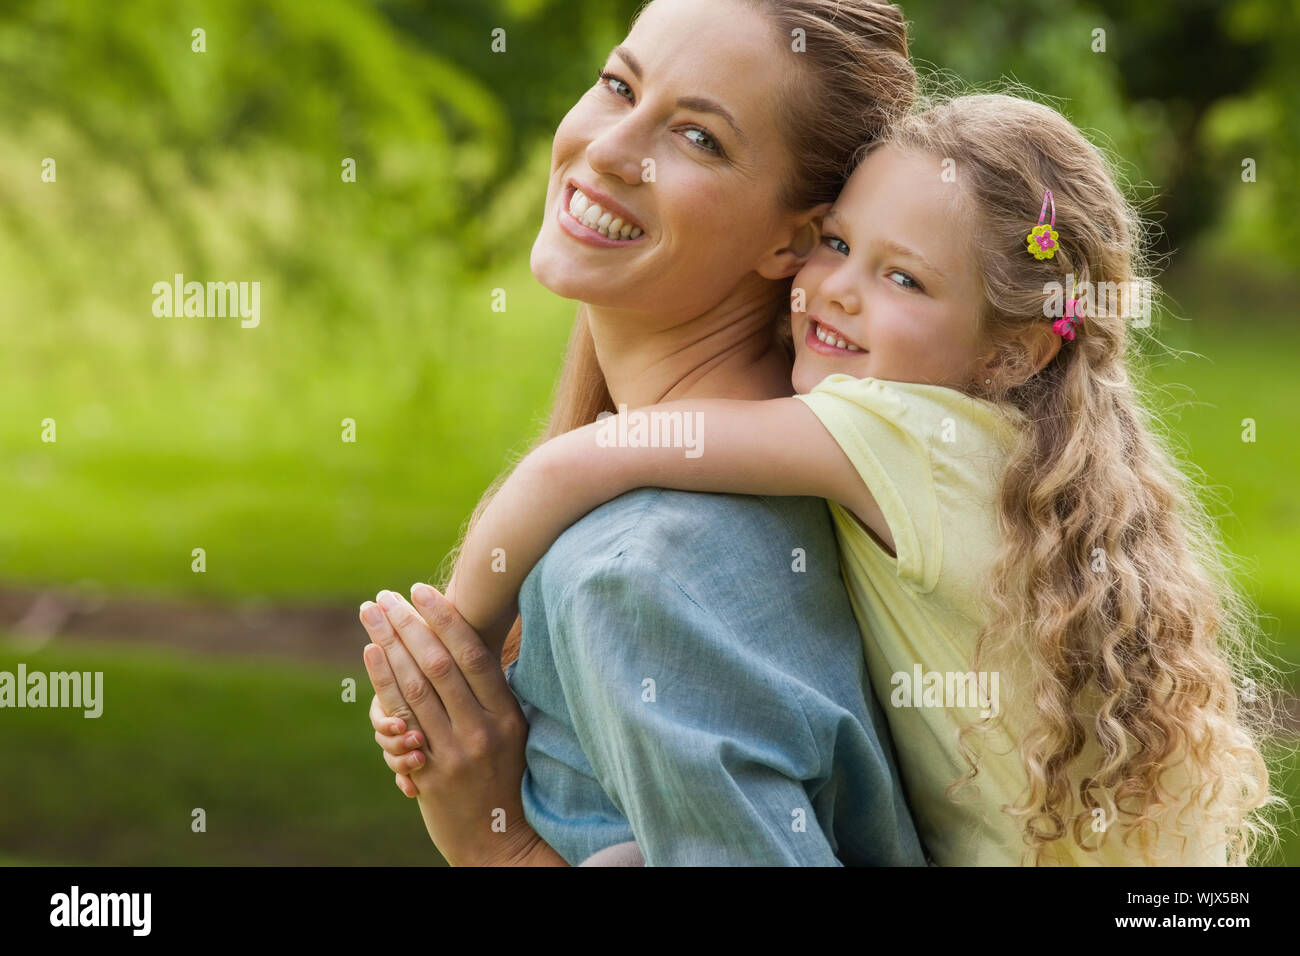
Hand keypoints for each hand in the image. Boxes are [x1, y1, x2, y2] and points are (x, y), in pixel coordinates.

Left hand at [359, 583, 557, 865]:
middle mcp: (481, 730)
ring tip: (371, 614)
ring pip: (414, 688)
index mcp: (506, 715)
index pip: (473, 655)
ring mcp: (453, 753)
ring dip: (388, 644)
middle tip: (385, 596)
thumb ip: (493, 693)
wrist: (500, 841)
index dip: (445, 619)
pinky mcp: (428, 773)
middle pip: (437, 665)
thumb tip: (470, 642)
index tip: (421, 590)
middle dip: (408, 624)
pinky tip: (372, 655)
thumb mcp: (512, 732)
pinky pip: (400, 721)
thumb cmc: (506, 776)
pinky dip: (383, 683)